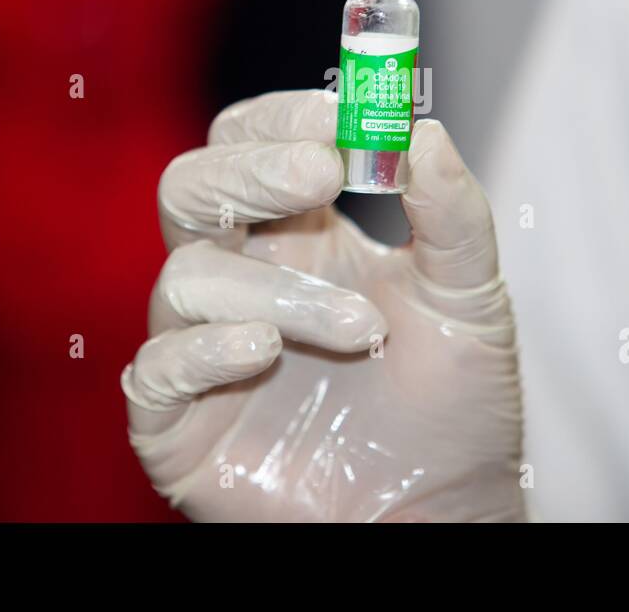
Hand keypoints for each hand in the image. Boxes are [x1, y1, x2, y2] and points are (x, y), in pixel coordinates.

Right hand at [121, 90, 524, 521]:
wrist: (444, 511)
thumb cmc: (455, 404)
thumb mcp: (471, 297)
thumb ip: (453, 213)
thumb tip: (423, 129)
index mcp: (301, 237)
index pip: (251, 145)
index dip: (280, 119)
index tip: (338, 116)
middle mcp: (244, 280)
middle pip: (191, 188)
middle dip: (249, 170)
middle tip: (320, 172)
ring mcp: (207, 349)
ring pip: (187, 277)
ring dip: (277, 292)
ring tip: (360, 333)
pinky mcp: (180, 425)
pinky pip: (156, 370)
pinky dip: (203, 349)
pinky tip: (262, 350)